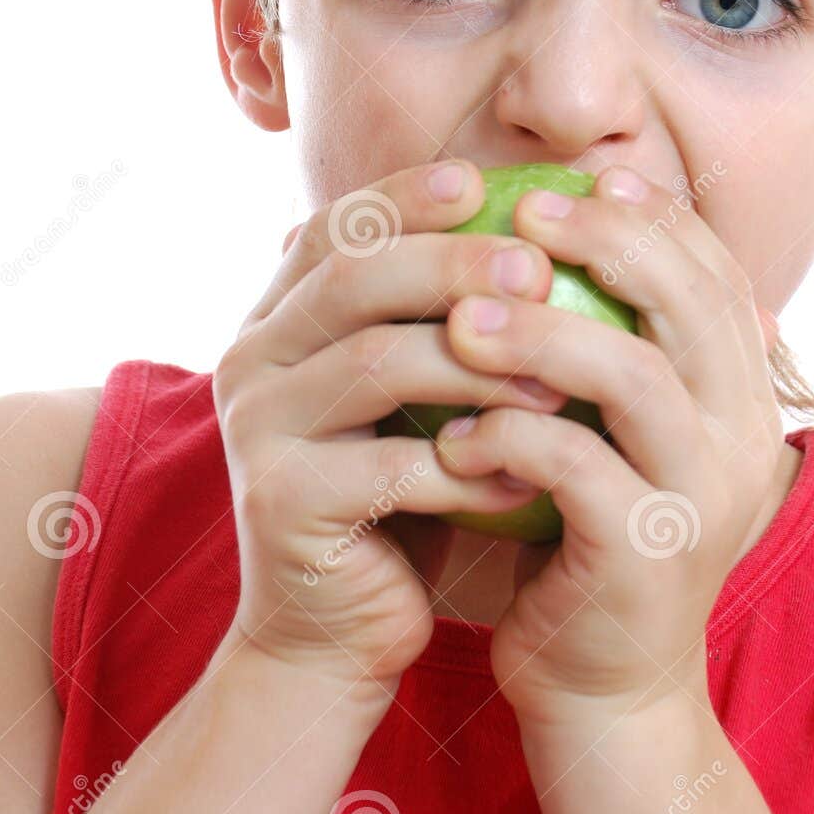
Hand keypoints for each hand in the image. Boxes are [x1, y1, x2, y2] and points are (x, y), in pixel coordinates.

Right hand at [212, 159, 559, 696]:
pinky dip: (471, 468)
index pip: (335, 228)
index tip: (483, 180)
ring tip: (561, 381)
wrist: (334, 634)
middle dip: (453, 263)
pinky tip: (529, 478)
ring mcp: (258, 432)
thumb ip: (436, 317)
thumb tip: (533, 224)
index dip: (405, 196)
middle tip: (540, 270)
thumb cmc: (396, 494)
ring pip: (378, 363)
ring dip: (480, 366)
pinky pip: (394, 469)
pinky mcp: (282, 505)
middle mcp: (251, 362)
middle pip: (356, 278)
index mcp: (276, 320)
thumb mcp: (412, 394)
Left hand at [433, 164, 785, 726]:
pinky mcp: (643, 559)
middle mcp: (742, 440)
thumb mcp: (615, 432)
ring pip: (635, 379)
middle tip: (523, 209)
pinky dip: (508, 439)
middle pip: (691, 304)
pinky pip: (576, 470)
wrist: (603, 689)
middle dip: (607, 240)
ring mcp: (700, 501)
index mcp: (743, 398)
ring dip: (543, 334)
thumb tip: (552, 229)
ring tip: (464, 317)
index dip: (657, 214)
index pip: (718, 274)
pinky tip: (454, 434)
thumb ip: (610, 345)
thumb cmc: (587, 534)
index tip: (587, 173)